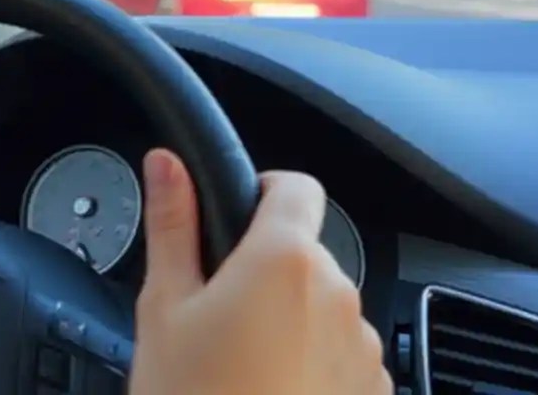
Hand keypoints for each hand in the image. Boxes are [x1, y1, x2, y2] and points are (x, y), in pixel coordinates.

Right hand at [128, 149, 389, 394]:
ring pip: (323, 307)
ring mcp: (362, 347)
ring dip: (288, 319)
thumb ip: (173, 225)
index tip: (234, 219)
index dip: (263, 190)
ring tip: (237, 366)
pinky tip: (265, 392)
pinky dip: (309, 364)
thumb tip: (168, 165)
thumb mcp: (164, 309)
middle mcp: (338, 295)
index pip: (295, 185)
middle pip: (304, 252)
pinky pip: (340, 355)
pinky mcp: (373, 391)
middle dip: (264, 269)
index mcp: (283, 260)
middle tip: (213, 314)